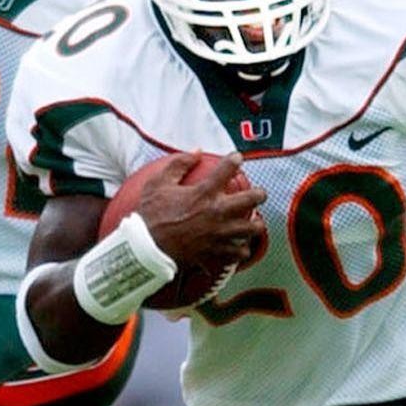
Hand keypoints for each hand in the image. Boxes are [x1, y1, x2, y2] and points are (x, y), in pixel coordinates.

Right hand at [136, 153, 267, 270]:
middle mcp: (217, 212)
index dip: (235, 160)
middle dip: (260, 193)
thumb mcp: (158, 183)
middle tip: (259, 194)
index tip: (237, 158)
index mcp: (204, 193)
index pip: (228, 168)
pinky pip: (240, 253)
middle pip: (253, 199)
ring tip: (253, 222)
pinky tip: (239, 246)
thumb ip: (178, 164)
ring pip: (253, 229)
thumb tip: (196, 152)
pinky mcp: (217, 253)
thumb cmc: (150, 216)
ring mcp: (220, 234)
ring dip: (255, 224)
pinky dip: (241, 249)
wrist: (145, 250)